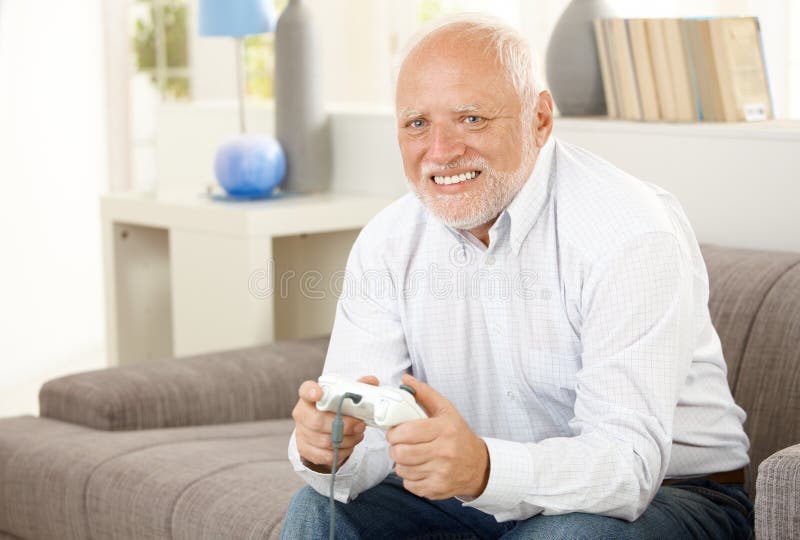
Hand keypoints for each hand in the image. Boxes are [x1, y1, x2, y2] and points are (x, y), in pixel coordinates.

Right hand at [291, 375, 378, 472]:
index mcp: (310, 397)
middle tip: (359, 425)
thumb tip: (372, 381)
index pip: (306, 390)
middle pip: (317, 421)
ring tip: (358, 435)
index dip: (311, 392)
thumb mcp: (344, 397)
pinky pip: (325, 455)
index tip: (319, 394)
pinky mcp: (306, 450)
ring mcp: (302, 433)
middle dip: (343, 425)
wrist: (322, 431)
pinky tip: (348, 445)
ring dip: (346, 440)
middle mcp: (302, 414)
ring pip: (324, 440)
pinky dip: (342, 452)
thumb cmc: (333, 410)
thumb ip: (358, 388)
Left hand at [386, 375, 489, 499]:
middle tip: (399, 444)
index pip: (406, 432)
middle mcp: (444, 452)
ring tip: (410, 456)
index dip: (393, 432)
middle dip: (394, 448)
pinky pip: (409, 484)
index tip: (394, 431)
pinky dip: (409, 477)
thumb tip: (405, 380)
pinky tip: (418, 468)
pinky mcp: (437, 489)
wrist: (478, 465)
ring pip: (402, 470)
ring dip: (401, 463)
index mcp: (444, 429)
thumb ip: (424, 394)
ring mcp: (441, 473)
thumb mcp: (446, 410)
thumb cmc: (458, 435)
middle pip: (401, 453)